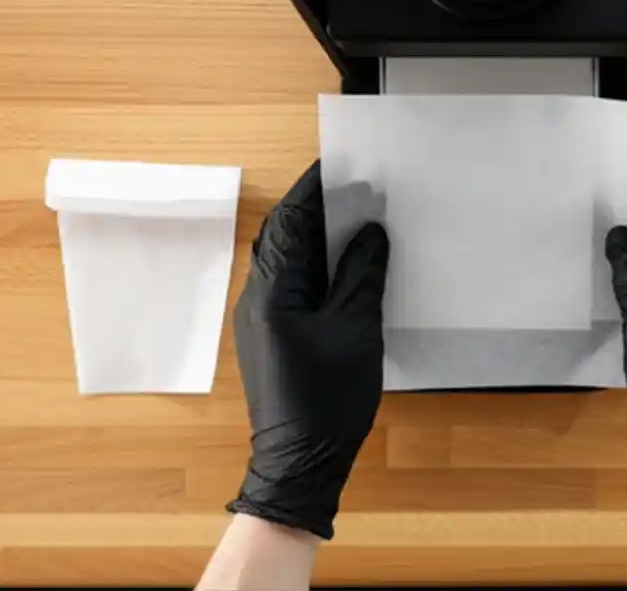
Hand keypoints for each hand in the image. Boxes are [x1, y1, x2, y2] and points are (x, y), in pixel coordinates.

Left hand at [227, 161, 389, 539]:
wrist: (299, 462)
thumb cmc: (327, 398)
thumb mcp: (356, 329)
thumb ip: (363, 275)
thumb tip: (370, 232)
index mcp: (272, 290)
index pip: (291, 222)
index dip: (314, 190)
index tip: (339, 163)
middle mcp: (256, 297)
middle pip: (281, 235)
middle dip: (313, 207)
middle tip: (351, 186)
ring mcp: (258, 317)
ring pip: (283, 259)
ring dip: (314, 236)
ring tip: (351, 217)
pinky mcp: (269, 335)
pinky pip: (288, 284)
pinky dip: (313, 265)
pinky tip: (341, 265)